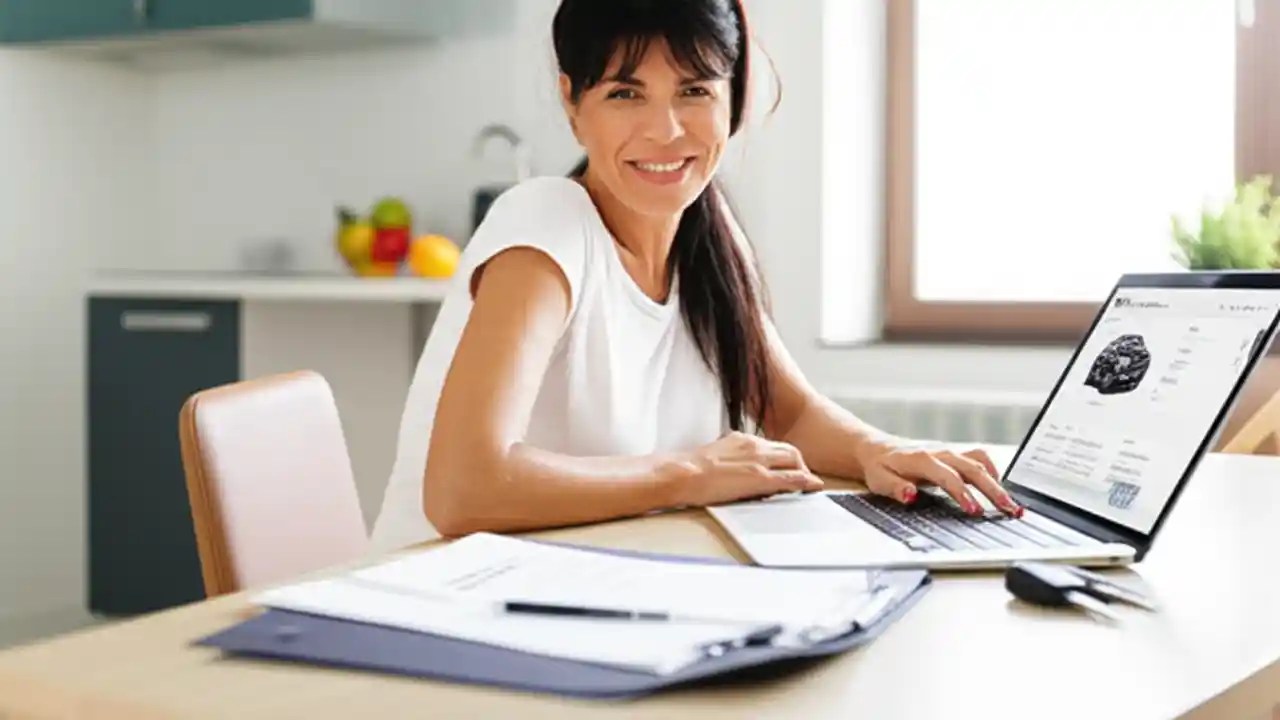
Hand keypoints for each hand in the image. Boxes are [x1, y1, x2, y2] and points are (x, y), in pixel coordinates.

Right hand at [665, 432, 823, 507]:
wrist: (683, 474)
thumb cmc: (691, 470)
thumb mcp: (714, 456)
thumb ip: (730, 458)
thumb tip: (735, 469)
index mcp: (742, 439)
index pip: (772, 445)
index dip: (783, 457)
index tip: (786, 466)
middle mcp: (754, 445)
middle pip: (789, 449)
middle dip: (800, 462)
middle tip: (804, 476)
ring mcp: (759, 460)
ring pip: (794, 459)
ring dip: (805, 471)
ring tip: (809, 484)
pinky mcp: (761, 477)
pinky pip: (791, 478)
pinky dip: (806, 482)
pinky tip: (812, 487)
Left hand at [858, 441, 1022, 516]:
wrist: (878, 448)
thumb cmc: (880, 467)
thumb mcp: (879, 480)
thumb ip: (895, 488)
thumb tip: (910, 495)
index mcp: (922, 459)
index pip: (948, 476)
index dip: (963, 493)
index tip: (975, 511)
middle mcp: (940, 452)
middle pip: (973, 468)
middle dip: (993, 489)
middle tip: (1008, 510)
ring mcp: (950, 452)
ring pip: (980, 462)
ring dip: (998, 482)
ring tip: (1012, 505)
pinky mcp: (955, 455)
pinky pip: (979, 458)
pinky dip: (993, 472)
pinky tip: (1000, 488)